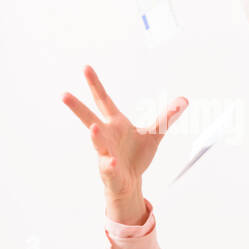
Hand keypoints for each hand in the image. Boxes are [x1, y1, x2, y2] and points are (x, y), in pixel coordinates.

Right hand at [62, 65, 187, 198]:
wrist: (130, 180)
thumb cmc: (135, 154)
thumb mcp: (154, 134)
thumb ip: (167, 117)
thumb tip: (184, 101)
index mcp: (115, 123)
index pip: (103, 100)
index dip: (95, 84)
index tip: (85, 68)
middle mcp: (106, 135)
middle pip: (90, 118)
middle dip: (77, 107)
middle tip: (64, 95)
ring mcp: (105, 153)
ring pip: (97, 143)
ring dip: (95, 136)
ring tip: (94, 128)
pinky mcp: (110, 171)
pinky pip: (109, 167)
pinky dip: (110, 164)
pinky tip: (112, 162)